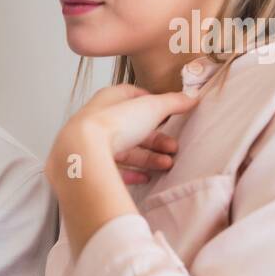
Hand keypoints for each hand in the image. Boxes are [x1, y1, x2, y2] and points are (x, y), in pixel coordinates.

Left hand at [57, 84, 196, 175]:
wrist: (82, 151)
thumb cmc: (113, 124)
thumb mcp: (151, 107)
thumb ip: (172, 102)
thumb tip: (191, 97)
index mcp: (109, 100)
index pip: (131, 97)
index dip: (151, 105)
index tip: (168, 115)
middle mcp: (98, 120)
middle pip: (131, 129)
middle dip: (156, 139)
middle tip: (173, 148)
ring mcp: (92, 143)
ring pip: (125, 150)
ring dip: (148, 157)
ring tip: (167, 165)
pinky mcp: (90, 164)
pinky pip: (113, 169)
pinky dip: (131, 173)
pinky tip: (145, 178)